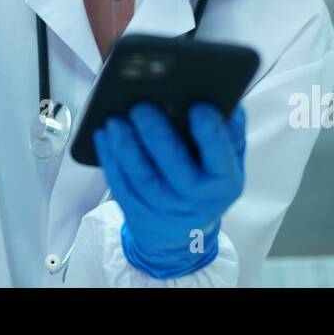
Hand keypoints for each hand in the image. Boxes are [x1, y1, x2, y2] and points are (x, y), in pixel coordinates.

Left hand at [94, 102, 246, 278]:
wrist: (186, 232)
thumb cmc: (207, 183)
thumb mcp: (229, 162)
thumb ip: (229, 133)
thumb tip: (227, 102)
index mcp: (224, 182)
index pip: (220, 157)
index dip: (210, 134)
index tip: (199, 107)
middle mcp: (197, 200)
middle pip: (176, 169)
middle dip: (157, 137)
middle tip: (141, 108)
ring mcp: (166, 211)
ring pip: (143, 179)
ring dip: (126, 148)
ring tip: (116, 121)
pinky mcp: (140, 214)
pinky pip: (122, 186)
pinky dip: (111, 160)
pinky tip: (104, 136)